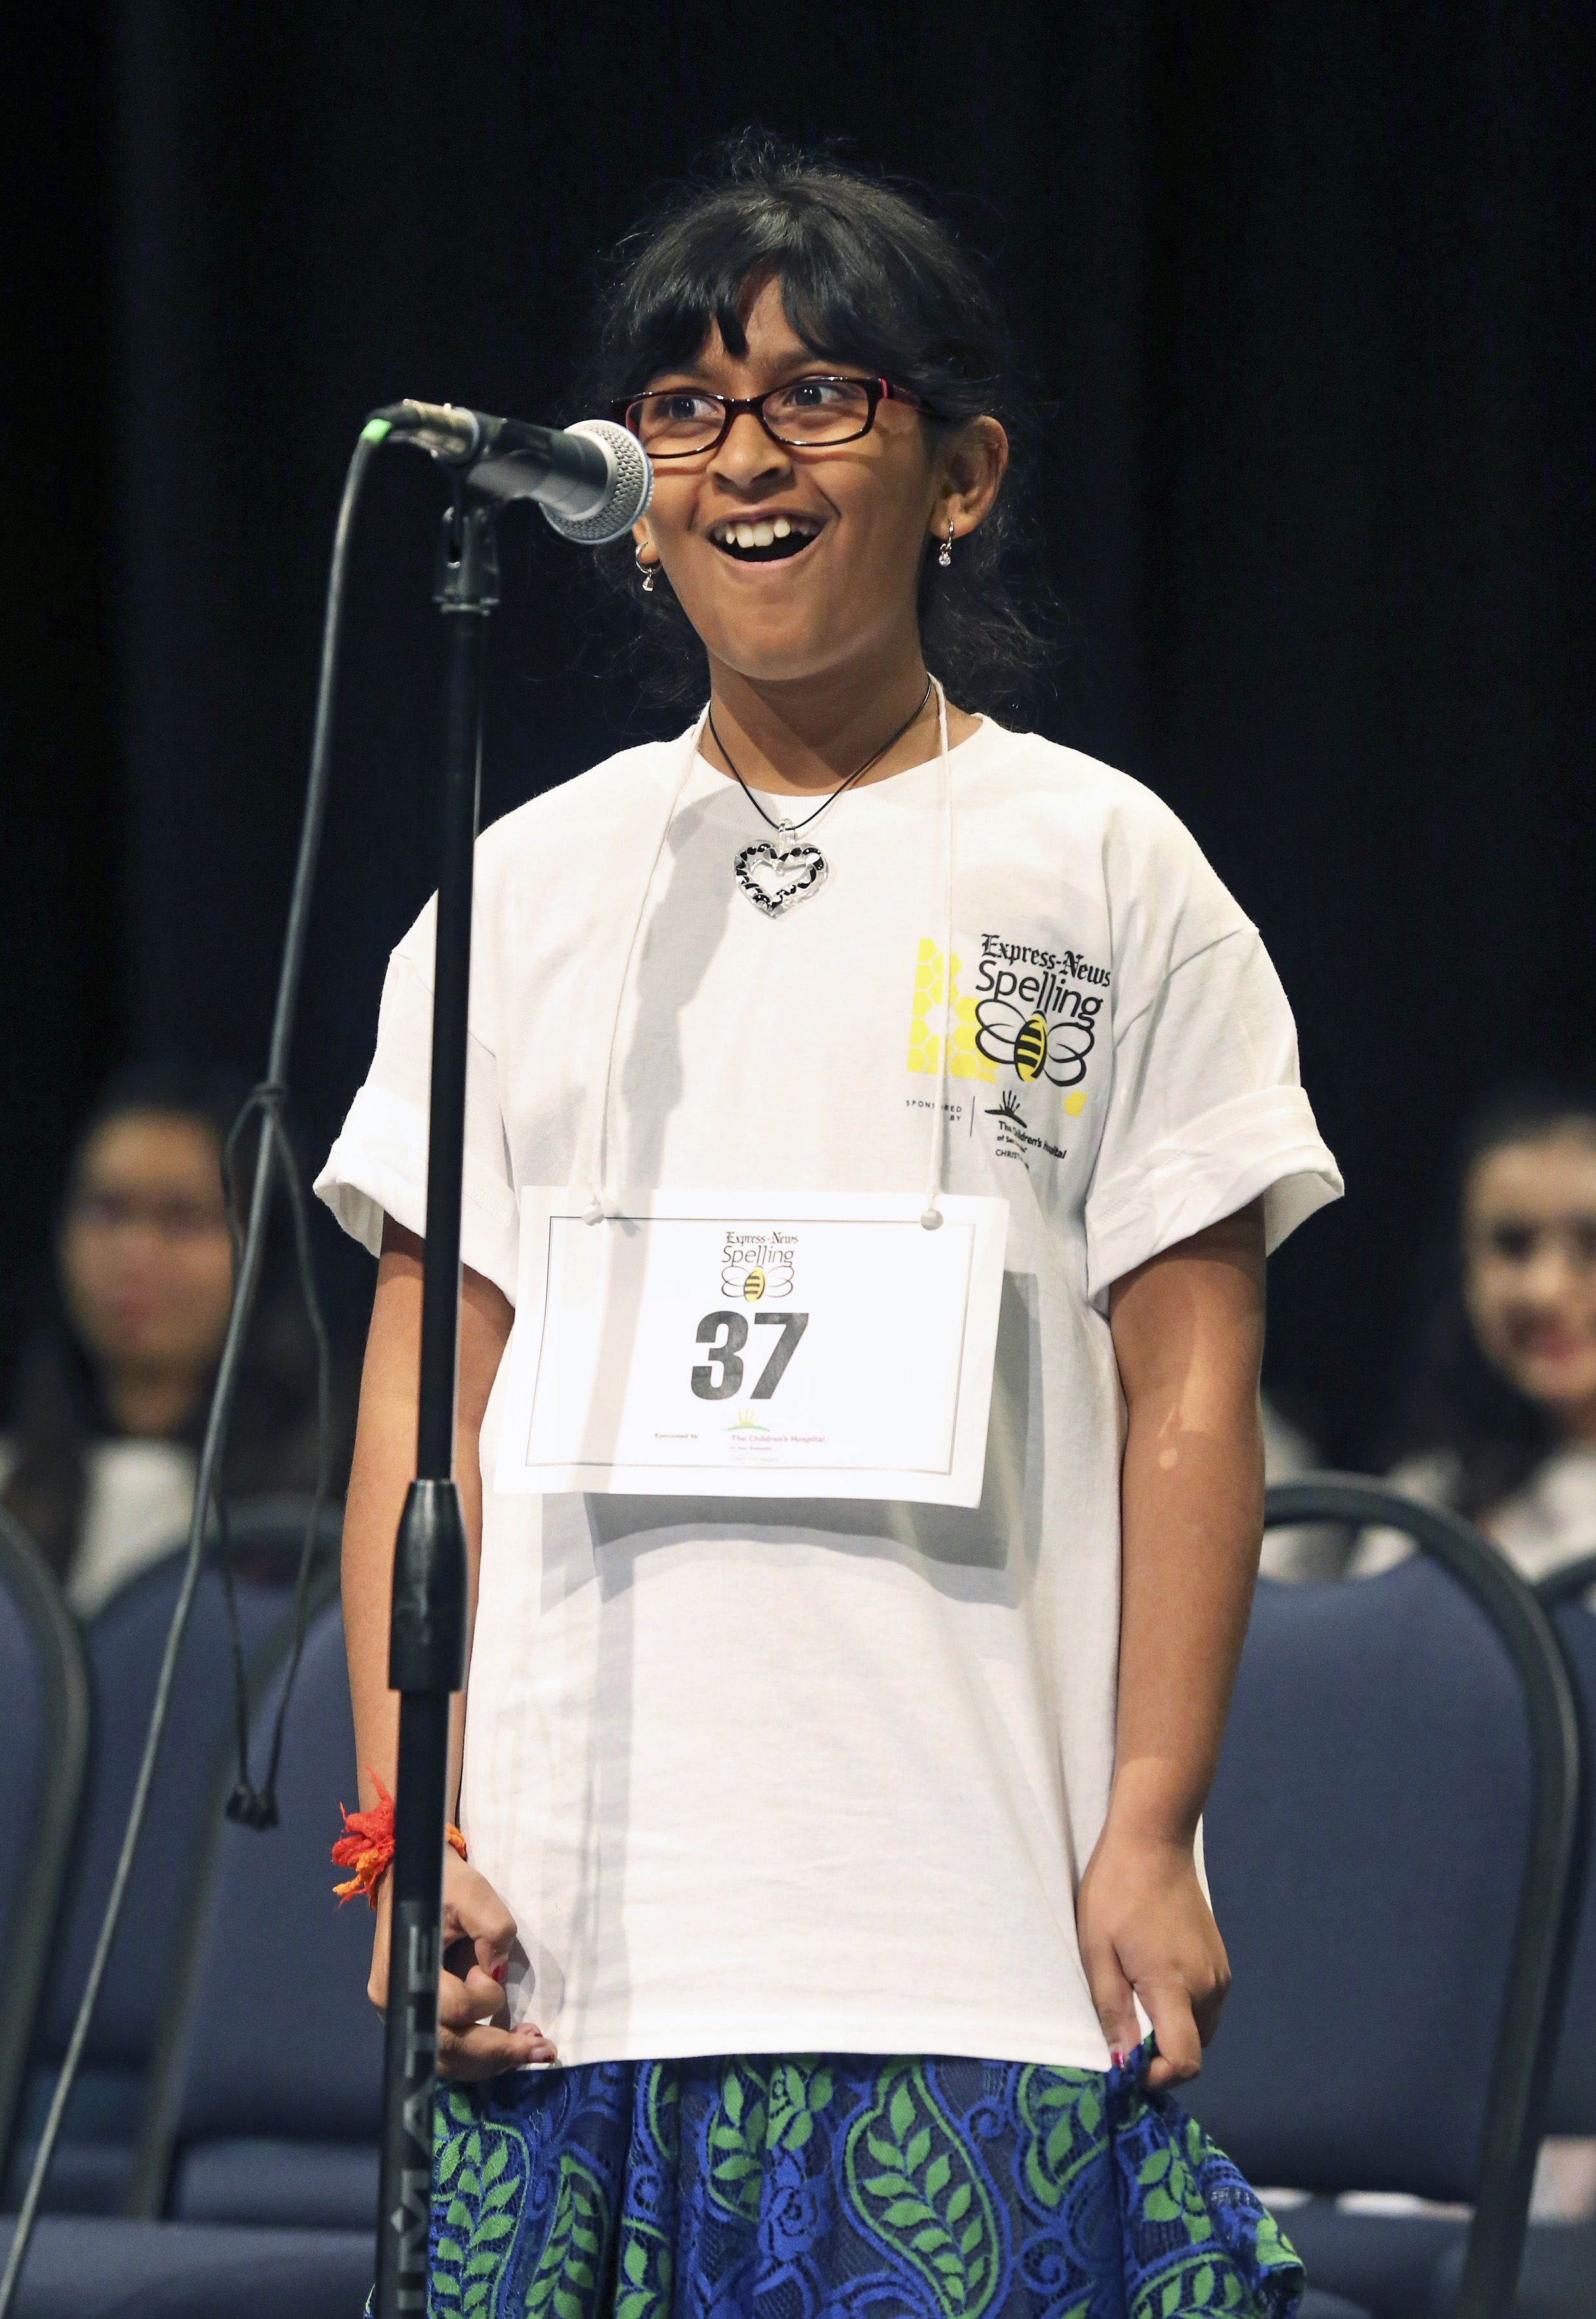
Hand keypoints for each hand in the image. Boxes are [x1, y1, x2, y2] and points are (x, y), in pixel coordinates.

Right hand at [369, 1850, 556, 2079]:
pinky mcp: (415, 2019)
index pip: (453, 2008)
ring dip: (493, 2060)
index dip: (483, 1997)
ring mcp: (401, 2016)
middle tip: (545, 2049)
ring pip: (449, 2060)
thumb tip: (497, 1977)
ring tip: (534, 2049)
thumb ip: (492, 1931)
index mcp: (404, 1970)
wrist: (412, 1879)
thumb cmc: (443, 1884)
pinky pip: (447, 2049)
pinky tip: (510, 2045)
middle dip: (500, 2053)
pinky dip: (480, 2054)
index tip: (490, 1969)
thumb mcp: (474, 1893)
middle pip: (449, 2048)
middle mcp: (395, 2004)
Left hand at [1075, 1826, 1229, 2090]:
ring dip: (1173, 2032)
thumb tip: (1122, 2061)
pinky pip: (1206, 2005)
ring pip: (1201, 2030)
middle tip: (1125, 2032)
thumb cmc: (1116, 1893)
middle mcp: (1208, 1986)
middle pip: (1193, 2050)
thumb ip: (1112, 2010)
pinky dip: (1184, 2010)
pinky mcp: (1221, 1961)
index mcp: (1175, 1986)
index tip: (1130, 2066)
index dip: (1159, 2077)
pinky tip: (1154, 1982)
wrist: (1153, 1842)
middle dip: (1161, 2055)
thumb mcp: (1097, 1952)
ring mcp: (1219, 1973)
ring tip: (1136, 2002)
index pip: (1185, 2060)